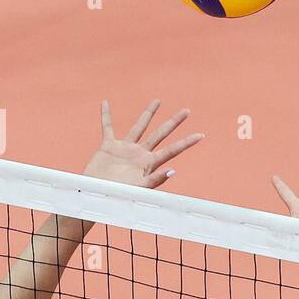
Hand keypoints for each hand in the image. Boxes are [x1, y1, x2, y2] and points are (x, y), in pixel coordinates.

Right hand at [83, 99, 203, 188]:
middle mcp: (140, 154)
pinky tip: (105, 102)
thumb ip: (155, 180)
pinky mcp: (108, 147)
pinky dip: (106, 115)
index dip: (186, 143)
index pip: (172, 150)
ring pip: (139, 126)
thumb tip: (172, 171)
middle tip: (187, 111)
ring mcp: (125, 149)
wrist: (97, 196)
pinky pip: (107, 127)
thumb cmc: (118, 197)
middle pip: (160, 134)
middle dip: (173, 122)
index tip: (201, 135)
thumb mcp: (139, 189)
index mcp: (149, 164)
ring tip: (158, 101)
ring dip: (148, 114)